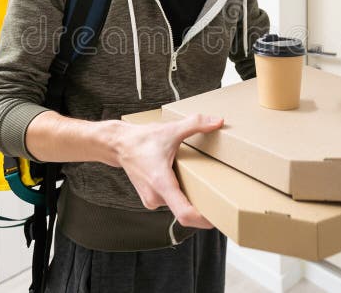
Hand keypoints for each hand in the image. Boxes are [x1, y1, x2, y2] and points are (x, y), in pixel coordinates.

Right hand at [114, 114, 222, 228]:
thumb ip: (196, 124)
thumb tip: (218, 121)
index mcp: (162, 183)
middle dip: (202, 208)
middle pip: (185, 211)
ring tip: (204, 188)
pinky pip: (171, 203)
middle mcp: (156, 196)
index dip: (203, 220)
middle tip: (221, 202)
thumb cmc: (142, 139)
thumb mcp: (171, 130)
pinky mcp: (151, 199)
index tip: (218, 218)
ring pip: (178, 207)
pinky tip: (186, 183)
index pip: (184, 213)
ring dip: (191, 200)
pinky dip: (181, 196)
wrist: (119, 144)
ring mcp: (152, 200)